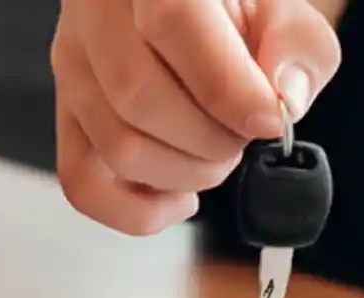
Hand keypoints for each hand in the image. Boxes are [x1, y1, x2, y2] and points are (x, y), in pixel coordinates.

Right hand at [51, 0, 341, 234]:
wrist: (177, 8)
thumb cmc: (225, 7)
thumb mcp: (278, 6)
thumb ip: (296, 44)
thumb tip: (284, 100)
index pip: (172, 25)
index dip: (226, 88)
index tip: (268, 122)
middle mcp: (96, 14)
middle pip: (139, 98)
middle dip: (211, 139)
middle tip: (244, 135)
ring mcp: (73, 66)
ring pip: (117, 148)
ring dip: (185, 173)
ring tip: (217, 153)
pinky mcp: (68, 114)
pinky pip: (81, 183)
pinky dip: (138, 210)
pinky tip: (179, 195)